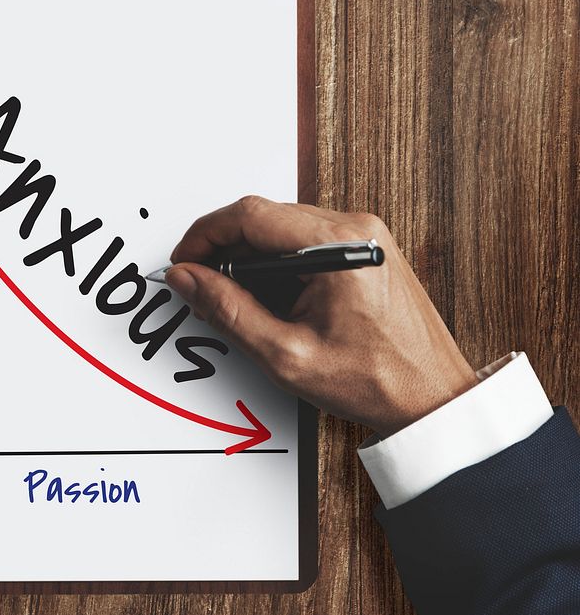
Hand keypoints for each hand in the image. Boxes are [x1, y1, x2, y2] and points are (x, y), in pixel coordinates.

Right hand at [165, 196, 477, 435]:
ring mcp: (365, 237)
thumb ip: (228, 310)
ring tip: (237, 302)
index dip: (205, 236)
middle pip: (264, 217)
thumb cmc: (376, 382)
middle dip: (224, 250)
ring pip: (282, 228)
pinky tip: (270, 299)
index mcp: (338, 245)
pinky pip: (305, 240)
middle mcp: (356, 229)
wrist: (433, 399)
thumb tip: (187, 279)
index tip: (183, 263)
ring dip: (250, 258)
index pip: (250, 215)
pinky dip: (277, 264)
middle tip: (202, 289)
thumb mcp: (285, 354)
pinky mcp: (366, 250)